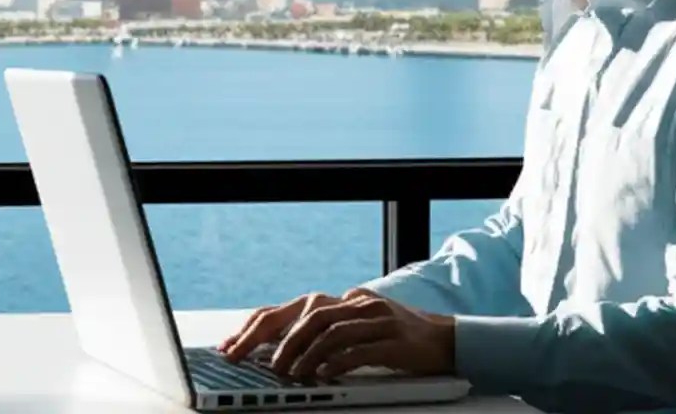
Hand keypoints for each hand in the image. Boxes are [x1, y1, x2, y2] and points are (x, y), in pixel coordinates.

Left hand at [220, 288, 454, 380]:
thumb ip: (323, 333)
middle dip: (270, 338)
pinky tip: (321, 374)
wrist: (444, 339)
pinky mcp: (393, 337)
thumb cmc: (393, 338)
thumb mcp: (354, 328)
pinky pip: (359, 348)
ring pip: (329, 330)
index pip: (289, 309)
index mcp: (339, 300)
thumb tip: (278, 350)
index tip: (231, 348)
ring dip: (302, 353)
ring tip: (286, 373)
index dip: (256, 327)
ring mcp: (375, 317)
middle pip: (304, 314)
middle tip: (246, 360)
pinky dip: (337, 361)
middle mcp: (354, 302)